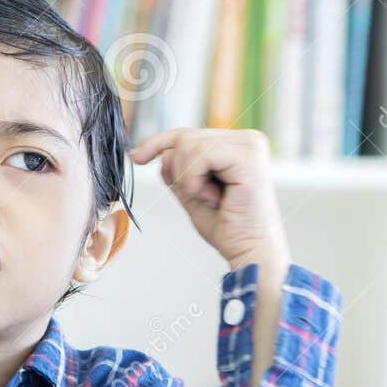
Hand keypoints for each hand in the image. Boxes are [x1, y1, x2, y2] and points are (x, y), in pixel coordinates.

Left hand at [129, 128, 289, 273]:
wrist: (251, 252)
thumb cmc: (229, 229)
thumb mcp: (192, 193)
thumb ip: (177, 171)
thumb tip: (163, 154)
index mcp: (237, 145)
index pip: (188, 134)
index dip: (157, 143)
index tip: (135, 157)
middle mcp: (247, 140)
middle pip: (186, 136)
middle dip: (180, 172)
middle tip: (202, 197)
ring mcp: (250, 145)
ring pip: (188, 144)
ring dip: (189, 179)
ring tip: (212, 199)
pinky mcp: (249, 158)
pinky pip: (200, 155)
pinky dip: (195, 179)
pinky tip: (214, 197)